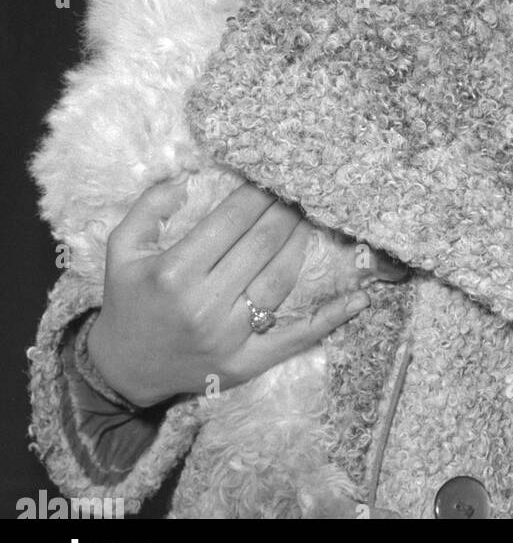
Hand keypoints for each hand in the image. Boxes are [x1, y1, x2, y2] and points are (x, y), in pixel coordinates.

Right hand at [87, 178, 405, 407]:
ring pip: (280, 280)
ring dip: (303, 245)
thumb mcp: (122, 249)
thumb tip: (186, 177)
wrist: (124, 370)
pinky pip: (295, 338)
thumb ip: (149, 208)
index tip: (276, 172)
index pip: (231, 220)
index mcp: (175, 272)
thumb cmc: (128, 300)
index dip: (258, 192)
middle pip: (261, 245)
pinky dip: (330, 318)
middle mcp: (204, 305)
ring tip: (316, 219)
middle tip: (305, 188)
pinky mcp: (246, 363)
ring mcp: (229, 337)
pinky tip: (359, 298)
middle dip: (287, 211)